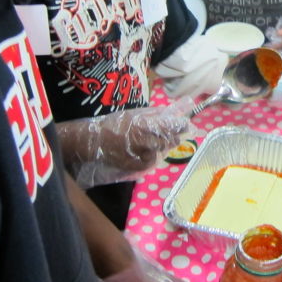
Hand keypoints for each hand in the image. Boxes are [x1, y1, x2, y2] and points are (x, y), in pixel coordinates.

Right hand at [58, 99, 194, 187]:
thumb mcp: (135, 114)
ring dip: (165, 146)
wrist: (93, 144)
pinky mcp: (140, 168)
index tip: (188, 124)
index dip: (183, 125)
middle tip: (177, 132)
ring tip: (157, 140)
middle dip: (176, 136)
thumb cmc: (114, 125)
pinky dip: (155, 156)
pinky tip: (148, 150)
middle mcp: (149, 143)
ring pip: (164, 152)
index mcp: (148, 126)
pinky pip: (154, 161)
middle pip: (172, 140)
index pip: (174, 126)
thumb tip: (173, 112)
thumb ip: (155, 114)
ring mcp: (144, 157)